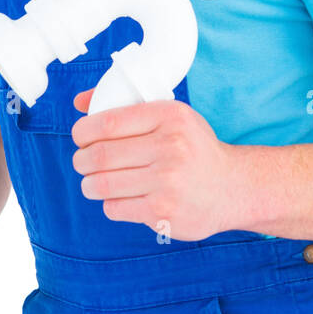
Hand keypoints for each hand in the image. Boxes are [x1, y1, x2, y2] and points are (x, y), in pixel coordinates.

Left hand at [70, 90, 240, 241]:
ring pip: (102, 184)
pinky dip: (109, 203)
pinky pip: (115, 207)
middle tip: (83, 162)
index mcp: (170, 116)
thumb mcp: (172, 117)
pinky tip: (120, 198)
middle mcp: (171, 147)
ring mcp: (167, 182)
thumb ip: (127, 107)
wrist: (233, 187)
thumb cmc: (194, 149)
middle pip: (101, 155)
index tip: (81, 137)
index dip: (83, 132)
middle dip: (82, 160)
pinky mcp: (163, 211)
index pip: (108, 122)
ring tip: (93, 182)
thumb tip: (79, 102)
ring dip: (90, 185)